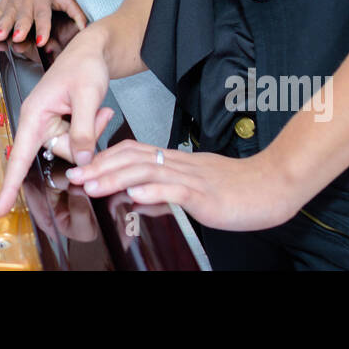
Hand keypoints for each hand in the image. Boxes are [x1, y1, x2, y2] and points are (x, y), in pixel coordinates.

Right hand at [0, 0, 87, 47]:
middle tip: (17, 38)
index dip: (43, 27)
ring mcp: (13, 1)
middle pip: (22, 16)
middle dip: (19, 27)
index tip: (42, 40)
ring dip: (1, 26)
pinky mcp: (4, 4)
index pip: (43, 14)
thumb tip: (86, 29)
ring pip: (6, 15)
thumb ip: (76, 13)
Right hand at [0, 22, 117, 216]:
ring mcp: (50, 125)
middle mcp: (38, 123)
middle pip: (59, 152)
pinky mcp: (61, 125)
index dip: (10, 185)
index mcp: (34, 115)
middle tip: (97, 112)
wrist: (91, 52)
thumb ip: (84, 130)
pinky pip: (77, 141)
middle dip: (82, 140)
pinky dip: (91, 128)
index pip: (20, 157)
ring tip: (98, 107)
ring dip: (90, 132)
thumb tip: (81, 161)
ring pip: (71, 148)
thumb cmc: (84, 66)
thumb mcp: (87, 95)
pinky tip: (97, 109)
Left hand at [64, 140, 302, 232]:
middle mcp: (179, 165)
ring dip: (117, 178)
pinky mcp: (206, 195)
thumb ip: (166, 189)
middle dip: (100, 168)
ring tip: (94, 185)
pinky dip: (154, 191)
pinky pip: (176, 190)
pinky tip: (136, 195)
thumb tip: (137, 196)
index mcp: (175, 162)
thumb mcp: (194, 187)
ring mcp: (192, 178)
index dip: (104, 159)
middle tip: (75, 177)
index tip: (81, 169)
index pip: (133, 152)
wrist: (273, 185)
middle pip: (133, 159)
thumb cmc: (237, 189)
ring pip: (148, 171)